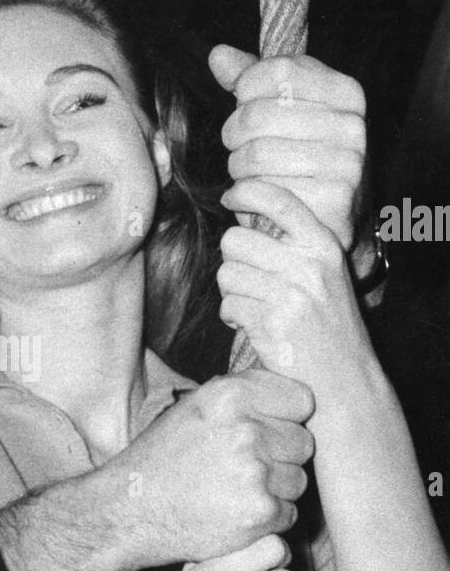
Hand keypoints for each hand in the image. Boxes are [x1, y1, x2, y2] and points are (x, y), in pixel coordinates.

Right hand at [118, 369, 314, 565]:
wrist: (130, 510)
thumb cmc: (163, 458)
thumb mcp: (194, 407)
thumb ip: (244, 395)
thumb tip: (296, 396)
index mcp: (230, 395)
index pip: (302, 400)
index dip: (287, 417)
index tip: (268, 429)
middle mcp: (247, 430)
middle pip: (304, 442)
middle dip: (281, 455)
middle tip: (244, 465)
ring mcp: (256, 473)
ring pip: (299, 480)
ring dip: (276, 489)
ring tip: (235, 489)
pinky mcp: (261, 512)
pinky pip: (290, 513)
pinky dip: (268, 518)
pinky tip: (235, 512)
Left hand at [209, 45, 364, 251]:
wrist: (323, 221)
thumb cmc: (296, 159)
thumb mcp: (280, 111)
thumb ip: (251, 80)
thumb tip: (218, 54)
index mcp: (345, 92)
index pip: (277, 69)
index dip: (245, 88)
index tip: (243, 105)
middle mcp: (352, 125)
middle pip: (258, 113)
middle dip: (234, 132)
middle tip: (237, 147)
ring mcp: (346, 164)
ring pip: (257, 153)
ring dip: (237, 166)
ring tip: (245, 172)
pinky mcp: (331, 200)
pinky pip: (263, 189)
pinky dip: (243, 194)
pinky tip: (249, 197)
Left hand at [217, 179, 377, 406]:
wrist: (343, 379)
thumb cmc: (327, 324)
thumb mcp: (324, 273)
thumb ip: (293, 245)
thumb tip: (241, 216)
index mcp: (324, 245)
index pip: (279, 198)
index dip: (246, 191)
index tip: (231, 197)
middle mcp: (309, 265)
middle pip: (235, 239)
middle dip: (233, 260)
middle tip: (250, 279)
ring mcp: (290, 294)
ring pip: (226, 273)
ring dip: (232, 292)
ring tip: (255, 305)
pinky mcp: (271, 323)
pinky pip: (227, 305)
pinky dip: (233, 317)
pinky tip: (253, 325)